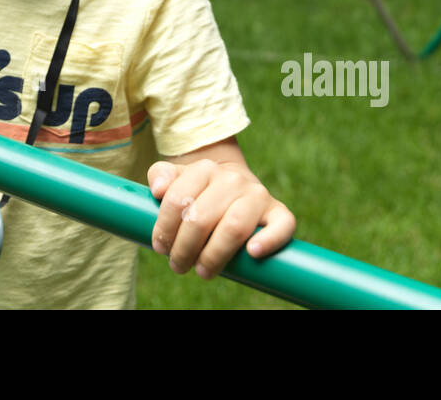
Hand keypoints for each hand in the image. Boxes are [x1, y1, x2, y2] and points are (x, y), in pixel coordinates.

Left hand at [147, 159, 294, 280]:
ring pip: (234, 227)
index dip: (164, 228)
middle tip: (178, 265)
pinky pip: (282, 225)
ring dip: (214, 255)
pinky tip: (252, 253)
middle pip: (201, 218)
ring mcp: (257, 195)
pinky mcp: (278, 212)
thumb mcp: (177, 176)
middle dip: (184, 248)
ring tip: (202, 271)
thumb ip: (161, 175)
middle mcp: (232, 179)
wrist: (234, 182)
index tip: (161, 247)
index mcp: (204, 169)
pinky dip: (269, 240)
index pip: (177, 200)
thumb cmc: (199, 188)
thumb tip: (157, 190)